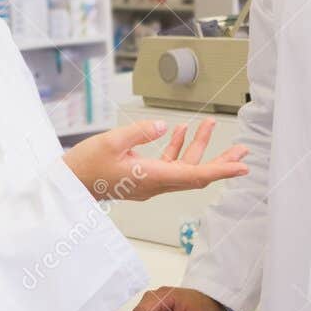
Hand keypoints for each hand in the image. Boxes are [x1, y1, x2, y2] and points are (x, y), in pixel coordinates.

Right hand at [62, 119, 247, 201]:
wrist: (69, 184)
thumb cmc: (86, 166)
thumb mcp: (111, 141)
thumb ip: (140, 132)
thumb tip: (165, 126)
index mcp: (151, 177)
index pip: (194, 175)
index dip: (220, 170)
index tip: (240, 167)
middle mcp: (155, 183)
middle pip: (196, 174)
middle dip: (220, 161)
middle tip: (241, 151)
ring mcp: (150, 181)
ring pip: (183, 167)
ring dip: (198, 147)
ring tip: (209, 126)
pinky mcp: (143, 177)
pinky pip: (168, 164)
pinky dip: (178, 148)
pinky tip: (181, 131)